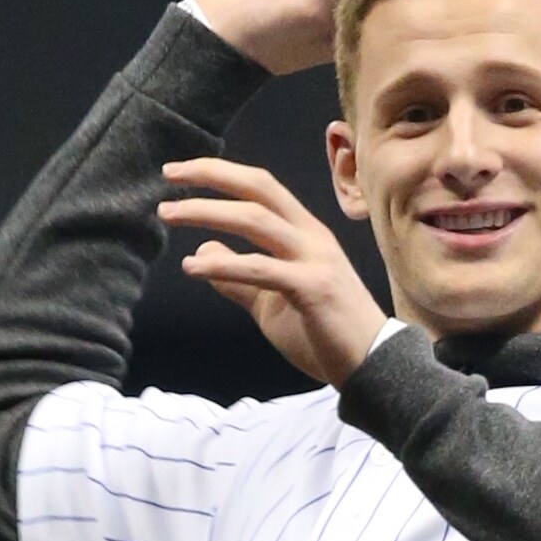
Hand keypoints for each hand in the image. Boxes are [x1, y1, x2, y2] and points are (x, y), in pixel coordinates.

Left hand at [156, 156, 389, 387]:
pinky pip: (261, 269)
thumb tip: (202, 250)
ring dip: (208, 212)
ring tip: (169, 214)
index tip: (179, 175)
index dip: (220, 174)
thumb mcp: (270, 302)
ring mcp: (315, 260)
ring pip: (256, 220)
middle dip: (212, 175)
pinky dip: (224, 266)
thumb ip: (239, 278)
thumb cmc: (324, 333)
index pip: (260, 188)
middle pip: (259, 189)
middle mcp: (311, 237)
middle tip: (169, 175)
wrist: (372, 366)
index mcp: (304, 233)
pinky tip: (192, 268)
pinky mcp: (313, 289)